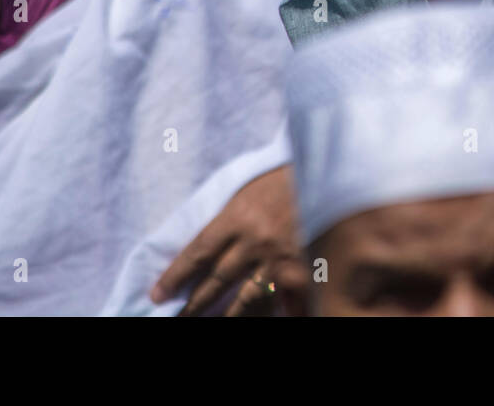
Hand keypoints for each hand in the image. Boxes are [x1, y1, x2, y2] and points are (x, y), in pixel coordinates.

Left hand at [151, 165, 301, 316]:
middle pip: (216, 280)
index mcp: (238, 215)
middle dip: (193, 302)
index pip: (197, 252)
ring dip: (226, 315)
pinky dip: (272, 310)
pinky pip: (283, 299)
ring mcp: (280, 258)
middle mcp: (254, 241)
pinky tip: (264, 316)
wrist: (334, 171)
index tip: (158, 294)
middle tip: (177, 317)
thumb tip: (208, 246)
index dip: (175, 276)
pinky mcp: (304, 269)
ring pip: (245, 297)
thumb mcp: (253, 188)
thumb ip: (232, 216)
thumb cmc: (291, 175)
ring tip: (211, 323)